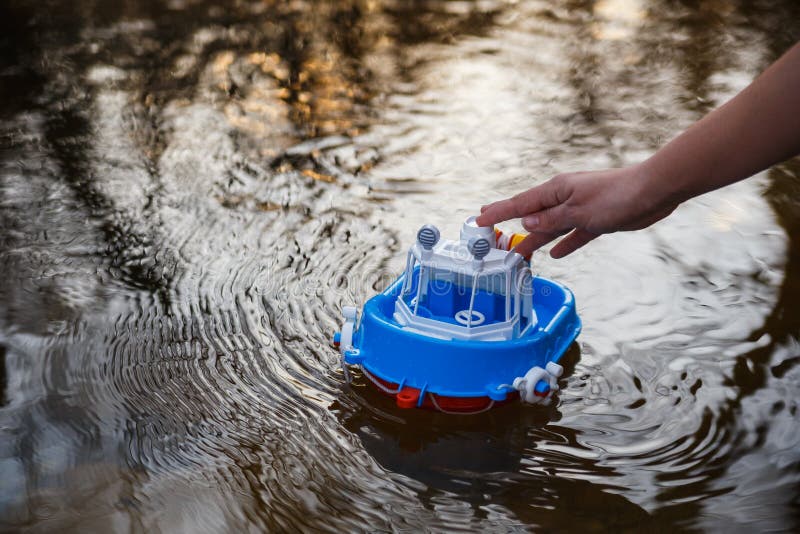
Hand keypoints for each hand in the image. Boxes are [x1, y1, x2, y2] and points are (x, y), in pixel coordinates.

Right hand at [475, 164, 677, 257]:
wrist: (654, 191)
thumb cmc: (617, 196)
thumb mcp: (579, 211)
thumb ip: (551, 220)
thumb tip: (525, 224)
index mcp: (557, 191)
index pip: (520, 204)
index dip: (499, 213)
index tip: (479, 219)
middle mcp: (565, 198)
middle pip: (532, 215)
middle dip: (511, 225)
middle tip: (489, 231)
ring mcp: (580, 209)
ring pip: (551, 228)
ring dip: (535, 240)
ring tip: (518, 253)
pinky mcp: (596, 220)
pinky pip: (573, 235)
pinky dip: (564, 244)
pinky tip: (555, 254)